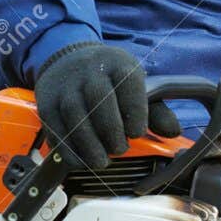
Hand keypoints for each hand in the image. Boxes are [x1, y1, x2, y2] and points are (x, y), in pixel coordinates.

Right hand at [33, 42, 174, 168]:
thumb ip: (156, 110)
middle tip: (120, 149)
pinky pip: (56, 129)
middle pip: (100, 101)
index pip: (129, 86)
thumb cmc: (110, 79)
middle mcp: (90, 72)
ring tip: (101, 160)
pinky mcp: (47, 103)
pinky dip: (69, 150)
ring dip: (89, 145)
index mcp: (119, 64)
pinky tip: (81, 160)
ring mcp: (66, 87)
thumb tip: (173, 131)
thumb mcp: (135, 85)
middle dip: (111, 131)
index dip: (135, 113)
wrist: (68, 60)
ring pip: (76, 116)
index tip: (137, 133)